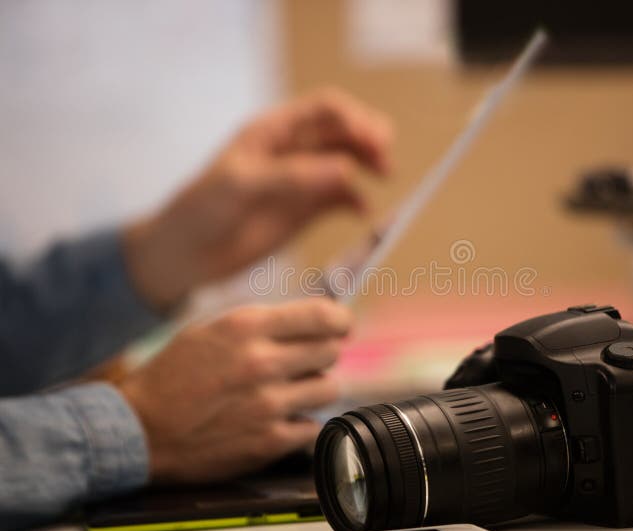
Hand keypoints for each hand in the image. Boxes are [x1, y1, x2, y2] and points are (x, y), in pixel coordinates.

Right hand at [117, 298, 350, 482]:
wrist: (139, 430)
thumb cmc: (173, 376)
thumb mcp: (212, 330)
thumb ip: (262, 323)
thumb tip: (315, 318)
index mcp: (246, 327)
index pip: (323, 315)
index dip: (340, 321)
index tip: (341, 326)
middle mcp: (261, 362)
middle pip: (331, 351)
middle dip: (321, 355)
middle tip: (303, 363)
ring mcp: (267, 404)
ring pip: (329, 388)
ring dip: (314, 389)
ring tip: (288, 392)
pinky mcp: (269, 441)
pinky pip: (313, 425)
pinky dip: (300, 423)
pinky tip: (277, 419)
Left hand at [123, 87, 392, 310]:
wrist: (184, 255)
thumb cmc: (201, 210)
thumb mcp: (241, 186)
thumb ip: (293, 176)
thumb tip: (346, 168)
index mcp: (273, 131)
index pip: (324, 110)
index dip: (353, 118)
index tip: (374, 139)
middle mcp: (293, 151)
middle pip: (342, 133)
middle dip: (368, 140)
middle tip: (386, 160)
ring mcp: (302, 181)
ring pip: (347, 163)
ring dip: (368, 166)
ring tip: (384, 178)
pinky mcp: (305, 210)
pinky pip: (341, 198)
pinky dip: (358, 201)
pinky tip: (365, 211)